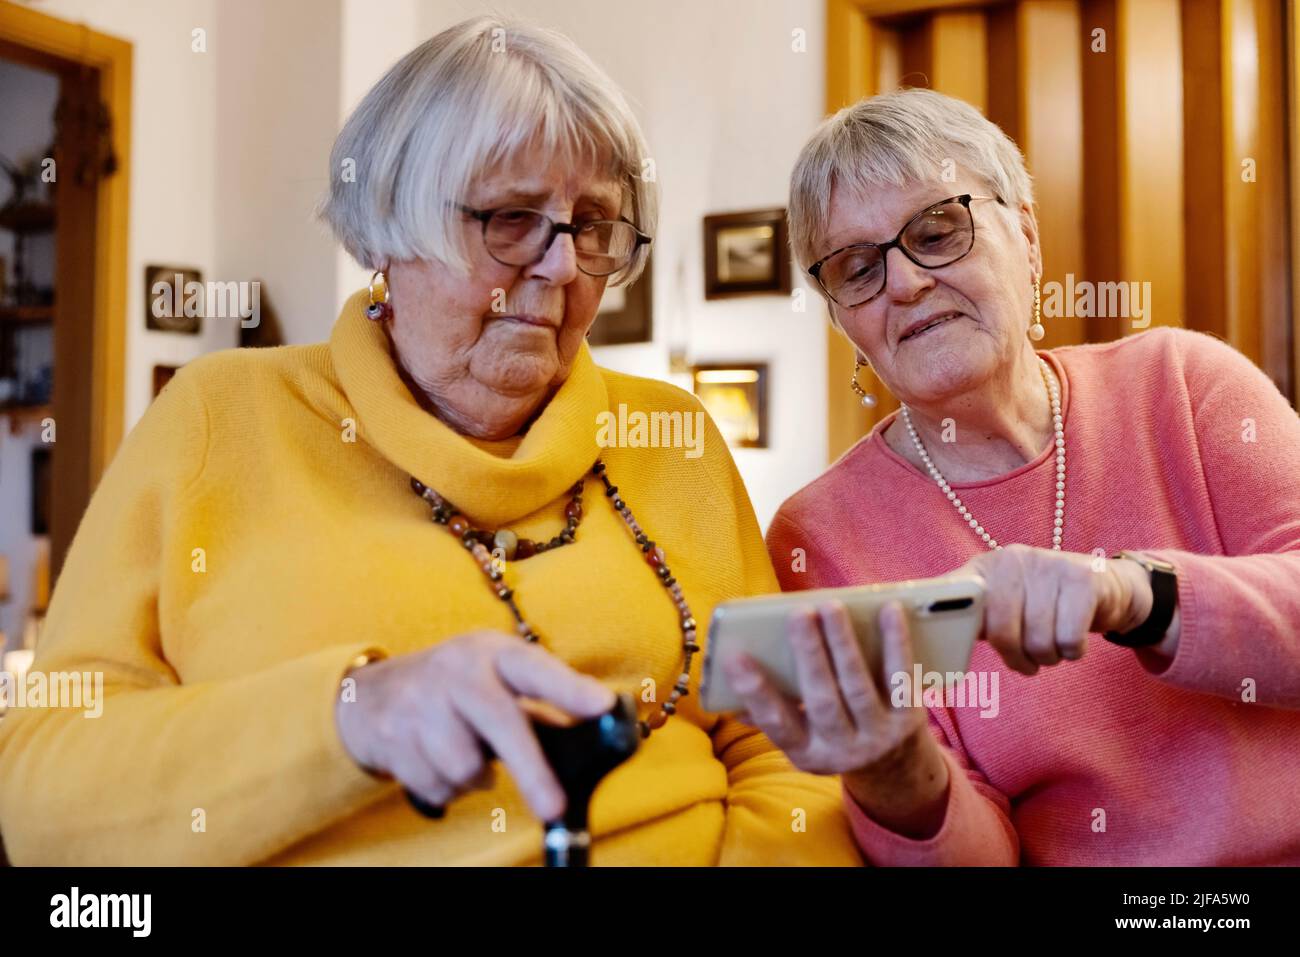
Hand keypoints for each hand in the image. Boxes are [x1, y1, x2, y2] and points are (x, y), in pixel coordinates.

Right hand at [333, 631, 614, 820]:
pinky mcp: (392, 739)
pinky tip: (437, 762)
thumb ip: (542, 703)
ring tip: (468, 755)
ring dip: (474, 777)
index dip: (568, 688)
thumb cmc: (454, 687)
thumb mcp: (495, 677)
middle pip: (500, 721)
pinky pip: (437, 785)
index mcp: (491, 653)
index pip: (534, 667)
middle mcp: (456, 672)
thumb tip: (597, 729)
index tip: (602, 706)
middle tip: (555, 806)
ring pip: (465, 765)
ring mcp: (420, 704)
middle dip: (530, 768)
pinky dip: (446, 787)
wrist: (368, 697)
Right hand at [723, 601, 949, 837]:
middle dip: (808, 656)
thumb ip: (771, 709)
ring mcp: (877, 736)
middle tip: (796, 615)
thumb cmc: (832, 735)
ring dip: (843, 644)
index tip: (733, 657)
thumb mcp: (801, 736)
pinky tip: (888, 611)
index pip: (776, 724)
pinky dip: (895, 643)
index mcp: (805, 753)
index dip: (754, 693)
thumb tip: (727, 680)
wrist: (894, 769)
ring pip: (857, 686)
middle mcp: (841, 750)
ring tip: (830, 606)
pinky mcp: (908, 720)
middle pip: (822, 700)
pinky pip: (901, 677)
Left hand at [955, 545, 1152, 673]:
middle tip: (1027, 662)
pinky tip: (1072, 641)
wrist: (1104, 586)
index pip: (956, 597)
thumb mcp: (1001, 603)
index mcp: (984, 568)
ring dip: (1047, 658)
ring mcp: (1049, 565)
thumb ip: (968, 617)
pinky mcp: (1083, 580)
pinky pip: (1069, 638)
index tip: (958, 645)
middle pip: (1002, 632)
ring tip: (1051, 649)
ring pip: (1039, 640)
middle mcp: (1012, 559)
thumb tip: (927, 642)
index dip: (952, 625)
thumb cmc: (1040, 604)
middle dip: (1017, 658)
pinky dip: (1072, 651)